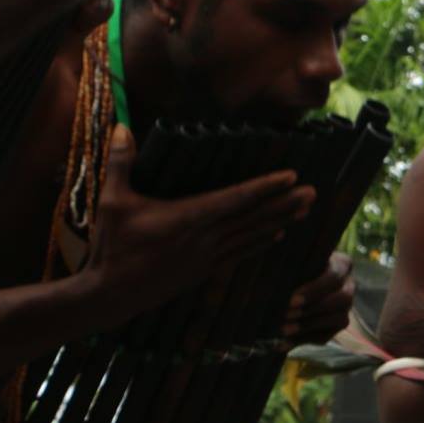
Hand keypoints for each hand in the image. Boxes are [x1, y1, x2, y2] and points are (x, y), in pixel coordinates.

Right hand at [88, 125, 313, 308]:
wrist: (109, 296)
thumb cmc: (111, 245)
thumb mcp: (112, 201)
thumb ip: (120, 163)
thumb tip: (121, 126)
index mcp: (188, 217)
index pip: (236, 198)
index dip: (266, 187)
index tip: (292, 176)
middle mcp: (205, 238)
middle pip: (253, 217)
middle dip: (285, 203)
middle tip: (314, 192)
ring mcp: (207, 257)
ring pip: (252, 236)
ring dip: (280, 221)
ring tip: (305, 210)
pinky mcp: (203, 272)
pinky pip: (240, 254)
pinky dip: (261, 243)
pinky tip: (277, 236)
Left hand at [282, 252, 355, 343]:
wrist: (295, 283)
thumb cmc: (295, 268)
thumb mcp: (294, 265)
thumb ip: (289, 273)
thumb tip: (272, 286)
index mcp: (342, 265)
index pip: (334, 277)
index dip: (313, 290)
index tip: (292, 300)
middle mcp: (349, 286)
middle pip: (342, 299)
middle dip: (313, 309)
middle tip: (287, 314)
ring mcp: (346, 308)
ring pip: (338, 319)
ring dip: (309, 326)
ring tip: (284, 330)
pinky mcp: (337, 326)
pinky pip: (326, 336)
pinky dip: (303, 339)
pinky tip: (283, 342)